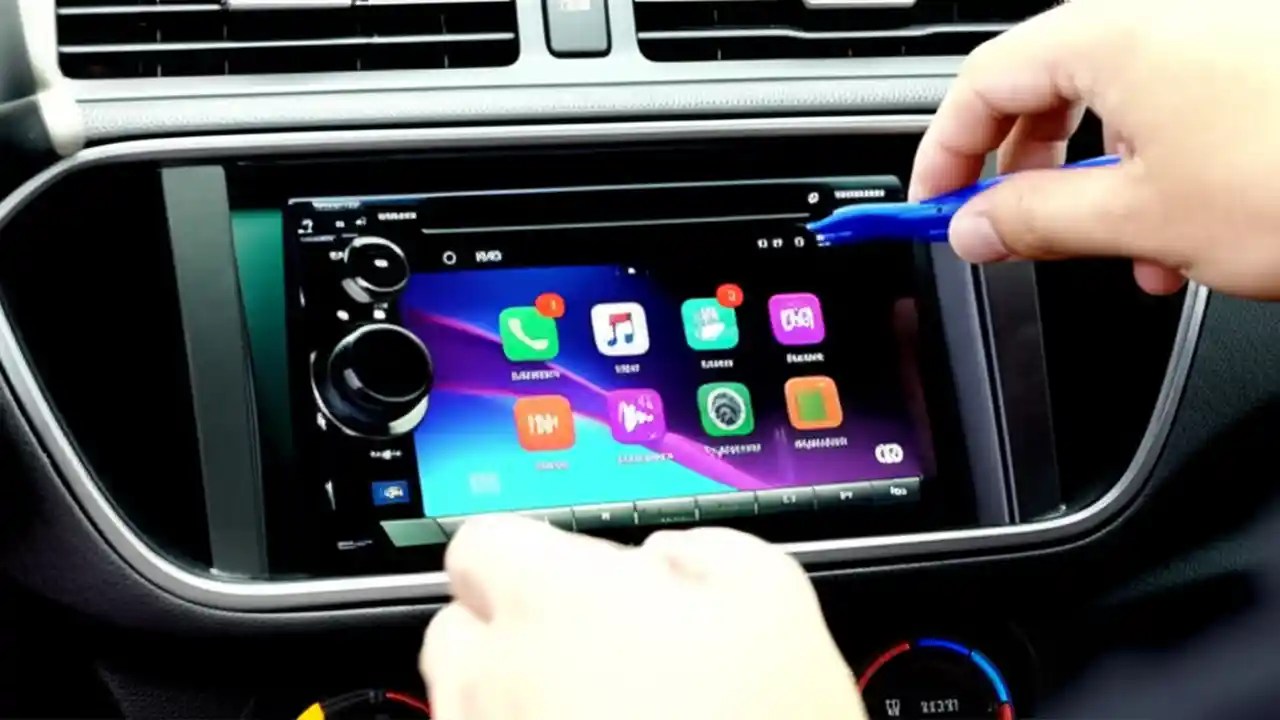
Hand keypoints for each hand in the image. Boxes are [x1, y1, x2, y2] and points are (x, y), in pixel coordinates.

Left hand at [421, 516, 866, 719]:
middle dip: (514, 634)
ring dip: (519, 703)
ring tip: (609, 718)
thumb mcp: (775, 600)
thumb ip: (702, 551)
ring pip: (471, 709)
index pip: (480, 545)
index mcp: (552, 602)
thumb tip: (668, 556)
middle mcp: (494, 681)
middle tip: (598, 654)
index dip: (528, 555)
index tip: (571, 576)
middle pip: (460, 634)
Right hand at [912, 0, 1279, 298]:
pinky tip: (1184, 234)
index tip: (932, 205)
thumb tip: (975, 227)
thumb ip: (1034, 221)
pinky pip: (1177, 107)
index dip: (942, 154)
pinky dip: (1159, 169)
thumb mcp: (1141, 217)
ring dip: (1098, 185)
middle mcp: (1158, 17)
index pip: (978, 84)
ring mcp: (1213, 33)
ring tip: (1120, 250)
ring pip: (1115, 107)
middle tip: (1006, 228)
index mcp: (1111, 36)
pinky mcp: (1252, 62)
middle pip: (1043, 90)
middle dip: (1022, 172)